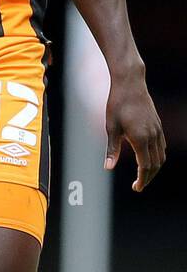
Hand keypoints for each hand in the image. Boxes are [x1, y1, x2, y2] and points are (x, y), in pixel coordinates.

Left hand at [104, 72, 165, 190]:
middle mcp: (152, 135)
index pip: (145, 166)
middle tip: (138, 186)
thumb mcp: (111, 128)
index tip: (136, 188)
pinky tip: (149, 158)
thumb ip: (112, 149)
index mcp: (140, 138)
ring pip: (161, 156)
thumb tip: (108, 167)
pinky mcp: (158, 124)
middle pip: (155, 164)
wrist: (130, 83)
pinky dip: (158, 156)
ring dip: (154, 168)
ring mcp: (157, 129)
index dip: (142, 179)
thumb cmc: (117, 104)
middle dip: (148, 177)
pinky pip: (162, 145)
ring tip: (143, 174)